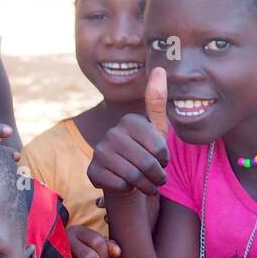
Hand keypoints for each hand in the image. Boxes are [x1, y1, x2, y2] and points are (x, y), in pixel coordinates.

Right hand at [86, 66, 169, 197]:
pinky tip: (127, 185)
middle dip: (157, 176)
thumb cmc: (144, 152)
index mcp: (129, 121)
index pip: (158, 147)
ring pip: (134, 176)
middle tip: (157, 177)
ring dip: (146, 185)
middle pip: (147, 163)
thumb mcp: (156, 130)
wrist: (124, 176)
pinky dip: (128, 189)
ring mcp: (99, 152)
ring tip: (147, 184)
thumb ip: (157, 102)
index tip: (161, 159)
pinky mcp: (92, 171)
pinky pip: (120, 185)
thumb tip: (158, 68)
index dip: (164, 159)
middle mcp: (111, 133)